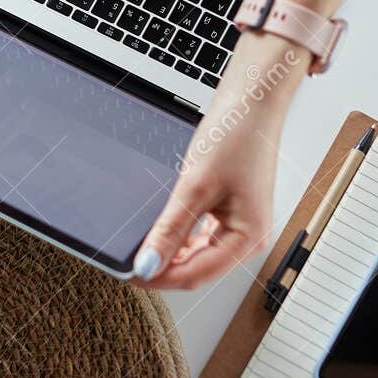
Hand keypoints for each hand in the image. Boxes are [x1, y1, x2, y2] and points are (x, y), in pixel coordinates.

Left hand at [134, 35, 308, 289]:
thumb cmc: (237, 136)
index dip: (158, 277)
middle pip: (196, 268)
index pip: (194, 275)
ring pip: (197, 255)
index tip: (126, 273)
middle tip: (126, 260)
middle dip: (162, 266)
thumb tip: (147, 265)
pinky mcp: (232, 212)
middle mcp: (249, 238)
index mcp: (248, 239)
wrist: (252, 100)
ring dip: (169, 252)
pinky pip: (201, 237)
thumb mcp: (194, 186)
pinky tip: (159, 230)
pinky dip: (179, 237)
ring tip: (138, 244)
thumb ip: (170, 230)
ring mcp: (241, 226)